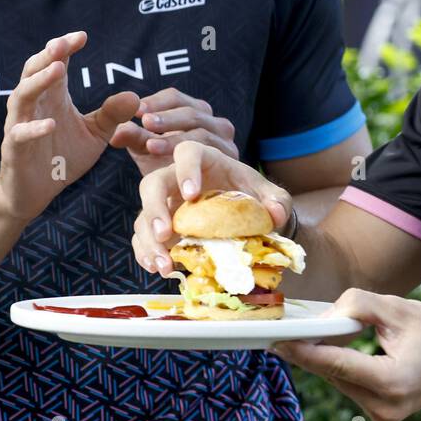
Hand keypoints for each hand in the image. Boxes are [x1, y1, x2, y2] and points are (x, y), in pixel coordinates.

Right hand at [0, 31, 139, 221]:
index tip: (82, 36)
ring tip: (57, 69)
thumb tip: (135, 95)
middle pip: (33, 73)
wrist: (36, 191)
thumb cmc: (62, 157)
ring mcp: (20, 126)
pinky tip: (51, 122)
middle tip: (62, 43)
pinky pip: (20, 134)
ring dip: (39, 81)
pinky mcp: (14, 150)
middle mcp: (34, 106)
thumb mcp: (96, 133)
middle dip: (46, 56)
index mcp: (52, 97)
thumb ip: (112, 114)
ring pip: (22, 96)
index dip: (65, 48)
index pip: (55, 64)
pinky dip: (34, 127)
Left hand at [109, 86, 237, 175]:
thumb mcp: (147, 150)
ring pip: (202, 132)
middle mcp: (215, 123)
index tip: (136, 111)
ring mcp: (226, 141)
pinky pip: (211, 153)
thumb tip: (115, 131)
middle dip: (166, 118)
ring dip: (175, 137)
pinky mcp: (232, 160)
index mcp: (195, 112)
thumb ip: (133, 138)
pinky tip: (170, 161)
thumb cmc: (168, 169)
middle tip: (145, 122)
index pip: (176, 98)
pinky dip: (189, 155)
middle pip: (192, 112)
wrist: (190, 201)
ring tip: (151, 145)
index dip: (156, 102)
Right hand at [132, 139, 291, 276]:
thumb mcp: (270, 196)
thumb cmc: (254, 197)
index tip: (191, 194)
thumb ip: (278, 200)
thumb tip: (275, 214)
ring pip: (144, 214)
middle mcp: (178, 179)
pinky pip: (142, 237)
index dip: (186, 170)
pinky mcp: (160, 226)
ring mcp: (166, 204)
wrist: (247, 215)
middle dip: (154, 207)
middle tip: (165, 234)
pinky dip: (146, 253)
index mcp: (205, 161)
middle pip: (153, 183)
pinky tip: (158, 268)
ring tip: (163, 264)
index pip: (188, 152)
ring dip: (148, 239)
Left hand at [272, 289, 420, 420]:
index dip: (305, 351)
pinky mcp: (383, 416)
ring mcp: (384, 416)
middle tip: (290, 330)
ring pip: (339, 381)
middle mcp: (386, 406)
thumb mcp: (398, 307)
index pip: (338, 364)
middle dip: (313, 350)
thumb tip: (324, 317)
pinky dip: (342, 368)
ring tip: (316, 335)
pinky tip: (337, 350)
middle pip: (334, 373)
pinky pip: (350, 387)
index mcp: (393, 381)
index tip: (278, 341)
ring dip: (327, 358)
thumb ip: (358, 306)